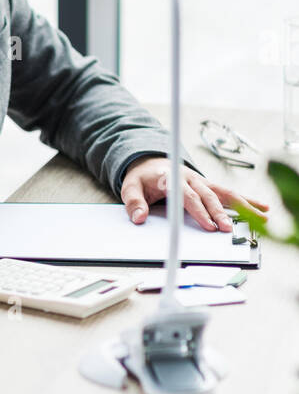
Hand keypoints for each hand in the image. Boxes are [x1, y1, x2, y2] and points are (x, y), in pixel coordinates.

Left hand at [121, 158, 269, 231]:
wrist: (150, 163)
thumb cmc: (142, 179)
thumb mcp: (130, 188)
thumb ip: (133, 203)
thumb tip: (139, 218)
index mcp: (172, 178)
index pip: (187, 196)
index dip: (198, 211)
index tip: (208, 225)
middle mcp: (191, 178)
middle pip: (208, 196)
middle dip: (219, 213)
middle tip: (226, 229)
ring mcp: (202, 181)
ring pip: (224, 193)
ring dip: (241, 205)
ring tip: (259, 216)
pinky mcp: (209, 185)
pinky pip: (229, 193)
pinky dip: (247, 200)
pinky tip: (263, 208)